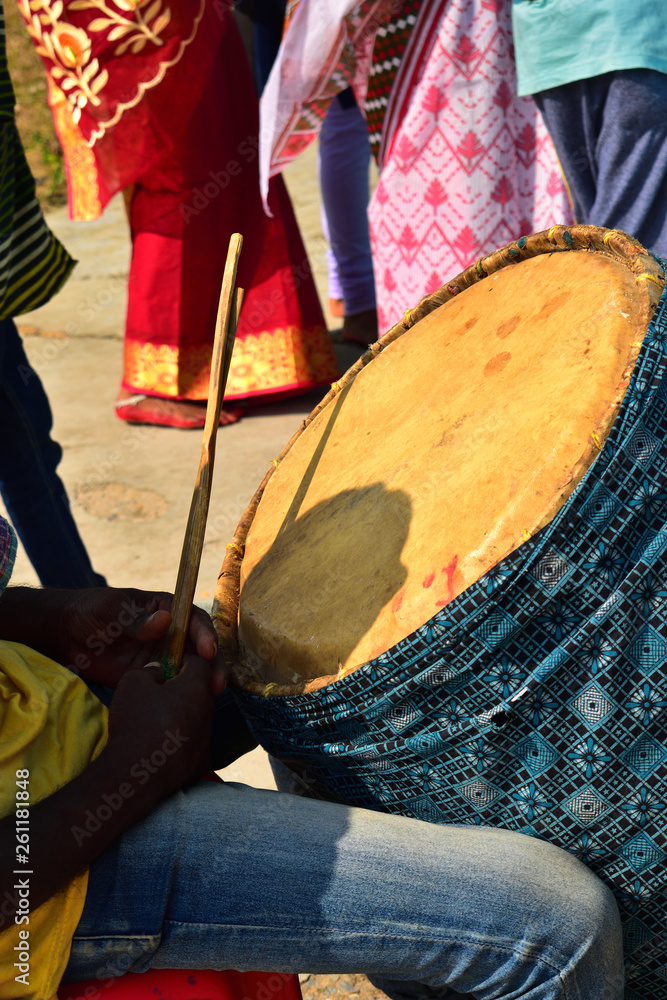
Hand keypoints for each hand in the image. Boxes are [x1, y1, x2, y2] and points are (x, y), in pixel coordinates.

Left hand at [57, 588, 223, 691]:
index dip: (205, 635)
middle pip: (200, 647)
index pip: (193, 621)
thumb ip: (136, 620)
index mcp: (166, 610)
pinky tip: (190, 706)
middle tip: (218, 683)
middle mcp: (170, 633)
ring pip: (191, 669)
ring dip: (204, 681)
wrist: (65, 634)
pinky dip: (183, 695)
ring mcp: (162, 656)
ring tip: (211, 696)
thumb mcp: (112, 610)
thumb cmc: (91, 611)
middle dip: (213, 664)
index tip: (208, 651)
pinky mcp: (151, 677)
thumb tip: (165, 622)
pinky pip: (172, 686)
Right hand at [105, 654, 213, 799]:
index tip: (173, 666)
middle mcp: (207, 711)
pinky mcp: (202, 762)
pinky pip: (196, 745)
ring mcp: (207, 739)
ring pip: (199, 719)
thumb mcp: (133, 683)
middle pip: (201, 693)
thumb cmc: (135, 722)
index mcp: (194, 688)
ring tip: (160, 724)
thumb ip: (150, 671)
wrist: (134, 772)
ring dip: (185, 717)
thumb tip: (159, 672)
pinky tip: (163, 748)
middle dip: (186, 691)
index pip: (200, 664)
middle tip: (163, 696)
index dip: (186, 662)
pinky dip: (183, 743)